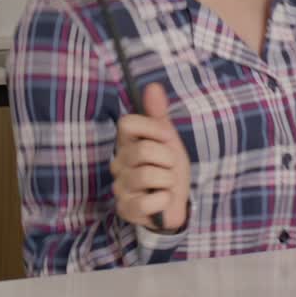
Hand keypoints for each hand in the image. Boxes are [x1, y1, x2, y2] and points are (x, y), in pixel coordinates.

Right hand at [110, 83, 190, 231]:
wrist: (176, 202)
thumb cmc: (169, 168)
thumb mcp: (168, 139)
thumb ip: (158, 114)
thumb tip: (153, 86)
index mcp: (126, 143)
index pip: (127, 123)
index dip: (151, 128)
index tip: (166, 137)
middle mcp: (118, 163)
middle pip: (143, 149)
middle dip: (167, 158)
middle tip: (169, 166)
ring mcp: (120, 187)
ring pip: (147, 174)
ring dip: (168, 180)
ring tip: (166, 184)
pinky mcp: (125, 209)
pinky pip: (149, 201)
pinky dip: (164, 200)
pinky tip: (162, 200)